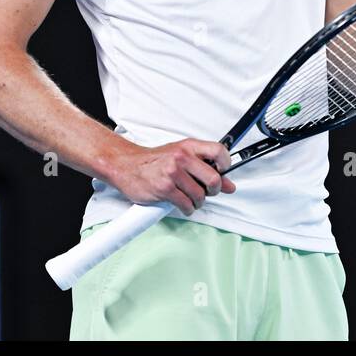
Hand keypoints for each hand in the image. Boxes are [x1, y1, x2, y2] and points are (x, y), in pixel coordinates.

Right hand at [106, 138, 236, 215]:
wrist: (126, 166)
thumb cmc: (155, 161)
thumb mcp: (182, 157)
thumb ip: (205, 168)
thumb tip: (229, 184)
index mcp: (189, 146)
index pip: (219, 151)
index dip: (226, 165)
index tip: (223, 174)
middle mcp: (182, 157)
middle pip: (214, 179)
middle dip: (214, 191)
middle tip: (207, 192)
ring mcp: (173, 173)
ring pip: (200, 196)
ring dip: (198, 202)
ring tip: (190, 198)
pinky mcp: (164, 188)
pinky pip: (186, 204)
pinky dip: (188, 208)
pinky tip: (182, 204)